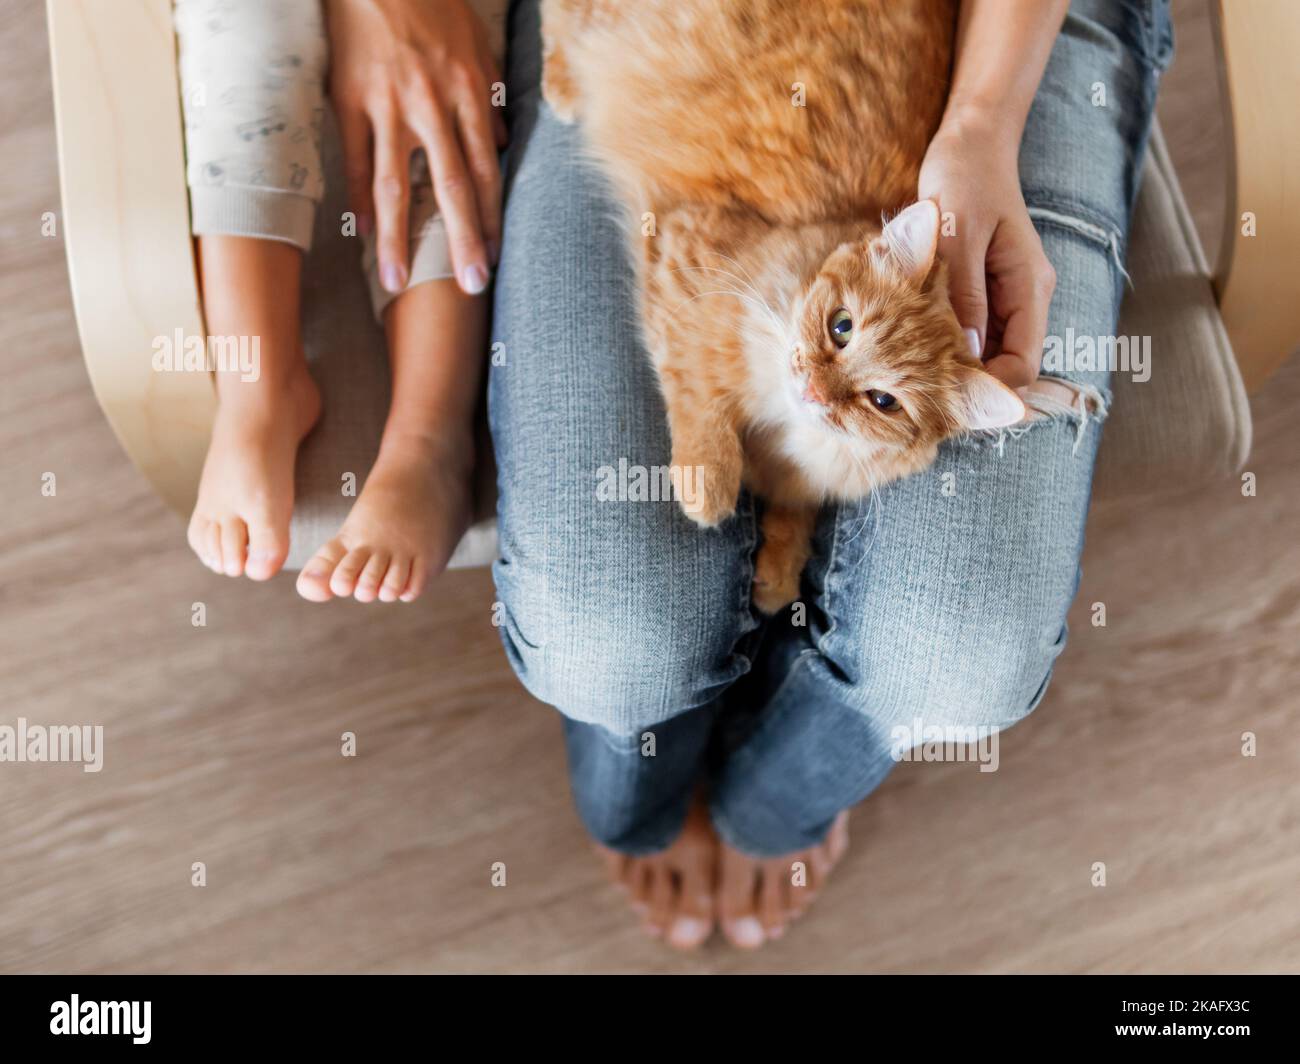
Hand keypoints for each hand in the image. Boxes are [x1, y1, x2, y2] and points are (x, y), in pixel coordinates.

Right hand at [326, 0, 506, 295]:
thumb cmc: (429, 2)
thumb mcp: (475, 43)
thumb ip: (491, 93)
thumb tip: (502, 139)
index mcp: (469, 93)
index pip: (486, 170)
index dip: (492, 218)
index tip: (496, 257)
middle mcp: (432, 105)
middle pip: (451, 187)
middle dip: (462, 241)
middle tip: (470, 287)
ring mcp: (388, 105)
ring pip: (396, 184)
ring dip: (397, 238)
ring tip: (395, 281)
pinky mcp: (349, 99)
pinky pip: (356, 159)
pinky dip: (359, 199)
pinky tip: (363, 233)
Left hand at [918, 109, 1055, 387]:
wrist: (971, 143)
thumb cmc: (964, 179)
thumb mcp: (958, 236)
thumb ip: (965, 294)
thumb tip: (966, 352)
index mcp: (1030, 287)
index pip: (1024, 365)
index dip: (989, 391)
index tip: (944, 400)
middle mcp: (1026, 298)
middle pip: (1008, 367)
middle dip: (969, 386)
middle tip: (917, 396)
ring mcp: (1008, 296)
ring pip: (989, 353)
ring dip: (955, 366)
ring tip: (910, 372)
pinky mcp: (986, 290)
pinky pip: (973, 332)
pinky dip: (948, 344)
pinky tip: (913, 343)